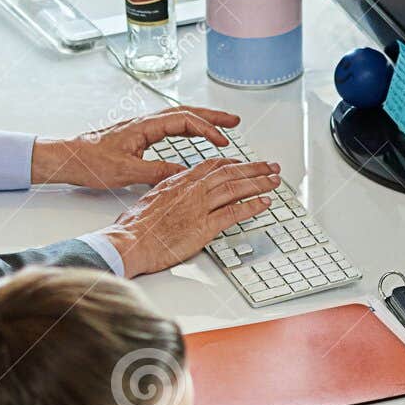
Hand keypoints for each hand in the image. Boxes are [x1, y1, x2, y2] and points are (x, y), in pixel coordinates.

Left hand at [39, 108, 241, 189]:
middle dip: (212, 116)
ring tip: (220, 127)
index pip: (185, 121)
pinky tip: (192, 136)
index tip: (222, 141)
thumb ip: (156, 171)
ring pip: (178, 118)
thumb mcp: (126, 171)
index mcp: (145, 126)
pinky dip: (187, 129)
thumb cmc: (89, 161)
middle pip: (186, 112)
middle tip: (234, 122)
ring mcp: (141, 127)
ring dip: (201, 121)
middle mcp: (145, 122)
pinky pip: (170, 126)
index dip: (207, 130)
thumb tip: (183, 175)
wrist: (67, 157)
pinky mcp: (137, 135)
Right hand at [101, 155, 281, 276]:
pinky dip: (252, 206)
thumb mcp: (151, 199)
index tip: (244, 163)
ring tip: (274, 181)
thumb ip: (169, 193)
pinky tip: (264, 203)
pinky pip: (234, 212)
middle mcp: (192, 190)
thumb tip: (176, 195)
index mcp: (179, 181)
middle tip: (270, 167)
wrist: (130, 241)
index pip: (212, 166)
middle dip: (254, 168)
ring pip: (236, 188)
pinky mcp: (204, 227)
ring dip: (259, 183)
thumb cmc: (135, 226)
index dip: (232, 163)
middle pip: (230, 172)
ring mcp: (200, 207)